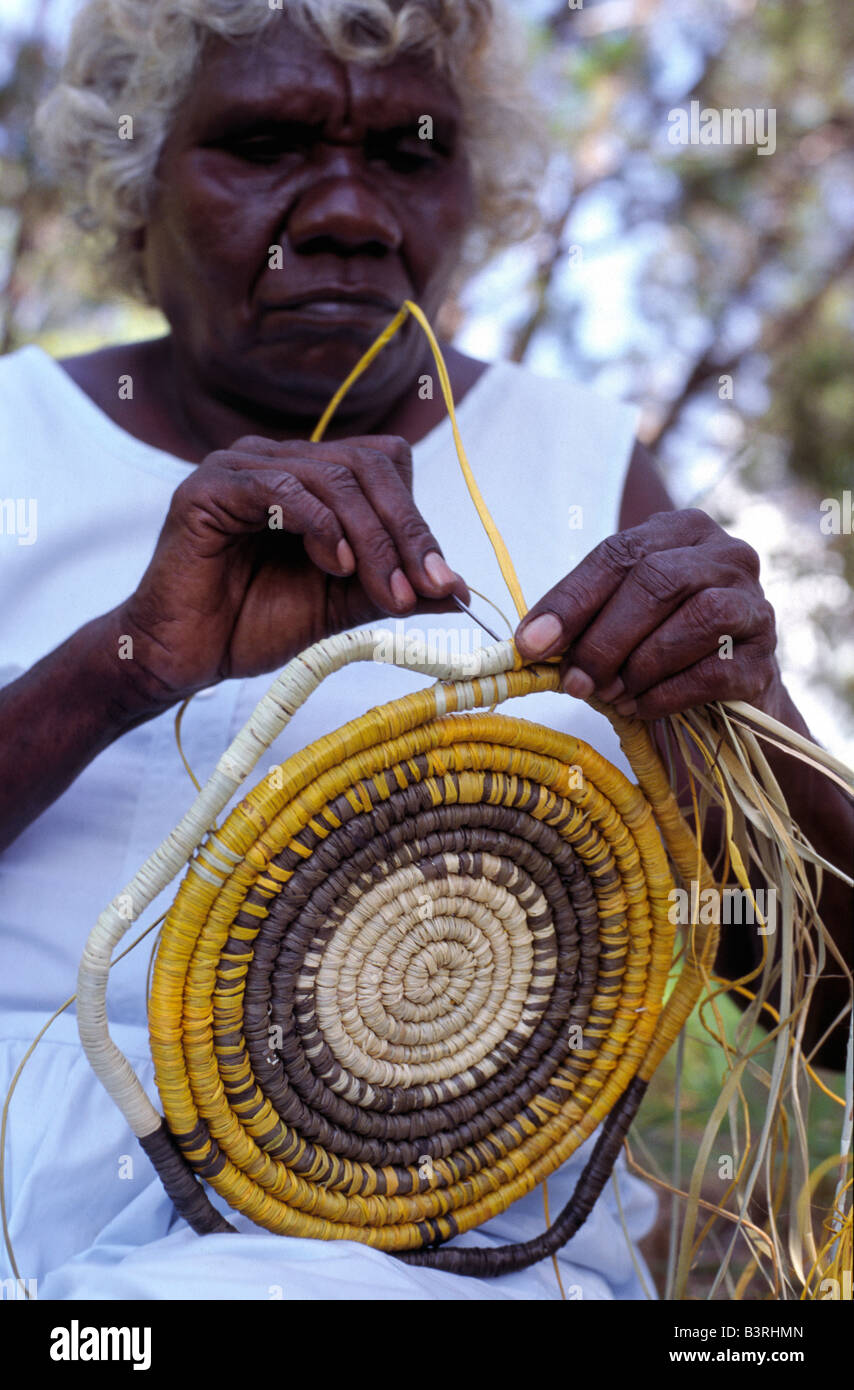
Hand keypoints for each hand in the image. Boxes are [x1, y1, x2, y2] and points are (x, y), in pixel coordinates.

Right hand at [118, 434, 466, 704]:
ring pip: (333, 476)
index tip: (439, 583)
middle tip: (426, 588)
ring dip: (372, 538)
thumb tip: (461, 591)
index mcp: (311, 476)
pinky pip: (281, 487)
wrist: (184, 657)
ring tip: (384, 590)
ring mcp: (240, 465)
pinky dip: (320, 525)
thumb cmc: (254, 624)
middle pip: (368, 466)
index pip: (384, 465)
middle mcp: (278, 459)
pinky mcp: (209, 487)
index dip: (417, 520)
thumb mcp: (342, 605)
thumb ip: (394, 588)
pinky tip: (334, 565)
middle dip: (405, 532)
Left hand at [515, 509, 779, 718]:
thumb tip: (529, 644)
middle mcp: (727, 555)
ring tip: (610, 695)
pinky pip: (715, 670)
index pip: (618, 554)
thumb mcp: (620, 619)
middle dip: (605, 638)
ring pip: (696, 618)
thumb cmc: (660, 648)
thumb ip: (582, 619)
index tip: (530, 645)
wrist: (725, 700)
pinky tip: (640, 707)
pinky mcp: (766, 658)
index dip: (570, 600)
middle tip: (574, 682)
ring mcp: (754, 604)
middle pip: (658, 581)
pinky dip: (667, 693)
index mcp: (681, 531)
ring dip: (640, 664)